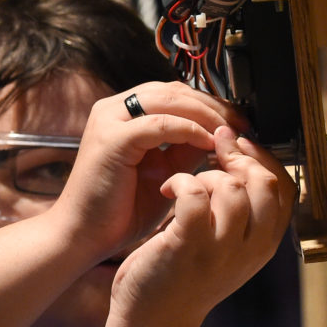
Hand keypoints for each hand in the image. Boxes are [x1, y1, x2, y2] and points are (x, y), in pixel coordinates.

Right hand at [51, 81, 247, 263]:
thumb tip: (219, 137)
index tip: (238, 124)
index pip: (176, 94)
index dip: (210, 105)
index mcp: (125, 114)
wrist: (84, 236)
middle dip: (213, 106)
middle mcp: (115, 109)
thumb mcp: (165, 173)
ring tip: (229, 134)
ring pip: (169, 100)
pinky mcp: (112, 138)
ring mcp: (110, 120)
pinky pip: (160, 124)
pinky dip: (189, 130)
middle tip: (242, 125)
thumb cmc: (121, 211)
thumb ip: (186, 150)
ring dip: (206, 115)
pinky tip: (208, 144)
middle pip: (175, 91)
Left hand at [109, 125, 295, 326]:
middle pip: (265, 183)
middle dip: (238, 157)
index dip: (263, 159)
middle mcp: (250, 249)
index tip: (238, 148)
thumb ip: (240, 211)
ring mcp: (220, 249)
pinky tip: (167, 189)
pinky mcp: (187, 245)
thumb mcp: (226, 247)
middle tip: (211, 151)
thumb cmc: (185, 278)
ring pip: (232, 186)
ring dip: (206, 173)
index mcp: (264, 247)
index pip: (285, 189)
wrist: (155, 324)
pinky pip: (193, 193)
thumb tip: (239, 153)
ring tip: (187, 184)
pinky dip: (179, 181)